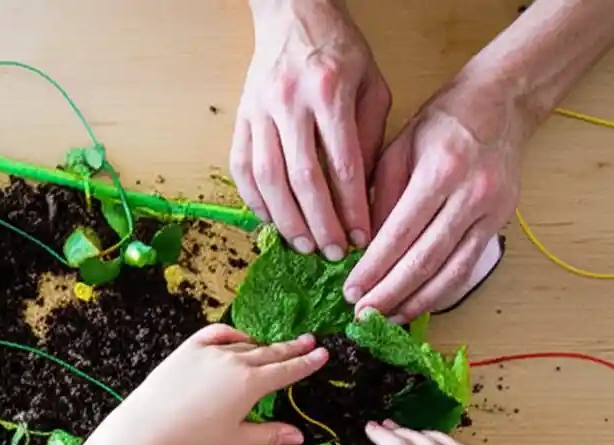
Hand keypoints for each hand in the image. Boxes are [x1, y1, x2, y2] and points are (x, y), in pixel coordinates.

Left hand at [120, 325, 327, 444]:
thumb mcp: (236, 438)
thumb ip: (270, 434)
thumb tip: (300, 436)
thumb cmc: (195, 436)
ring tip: (276, 347)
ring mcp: (213, 351)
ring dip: (263, 346)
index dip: (306, 363)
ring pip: (246, 345)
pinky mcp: (192, 346)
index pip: (287, 371)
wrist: (150, 422)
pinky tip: (241, 338)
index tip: (322, 353)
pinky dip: (233, 335)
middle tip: (310, 339)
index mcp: (251, 384)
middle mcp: (236, 361)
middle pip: (271, 352)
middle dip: (292, 348)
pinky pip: (218, 334)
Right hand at [231, 0, 390, 259]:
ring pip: (267, 178)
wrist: (293, 14)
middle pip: (303, 178)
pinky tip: (273, 222)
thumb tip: (364, 194)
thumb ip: (370, 137)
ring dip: (286, 219)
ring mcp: (259, 110)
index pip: (343, 165)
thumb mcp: (372, 85)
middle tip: (334, 252)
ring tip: (304, 245)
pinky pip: (241, 168)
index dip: (353, 208)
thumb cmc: (340, 51)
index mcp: (329, 92)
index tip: (363, 237)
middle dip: (320, 223)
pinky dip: (256, 200)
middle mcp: (289, 102)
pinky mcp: (241, 117)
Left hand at [344, 77, 528, 320]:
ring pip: (452, 272)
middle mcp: (470, 195)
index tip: (351, 291)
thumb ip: (380, 196)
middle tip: (363, 316)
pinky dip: (442, 291)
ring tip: (389, 319)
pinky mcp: (501, 223)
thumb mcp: (399, 146)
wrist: (501, 105)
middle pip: (426, 260)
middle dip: (391, 294)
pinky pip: (468, 268)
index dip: (374, 269)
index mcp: (439, 171)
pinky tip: (419, 303)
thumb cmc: (442, 122)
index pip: (399, 233)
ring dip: (418, 302)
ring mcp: (491, 212)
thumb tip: (362, 248)